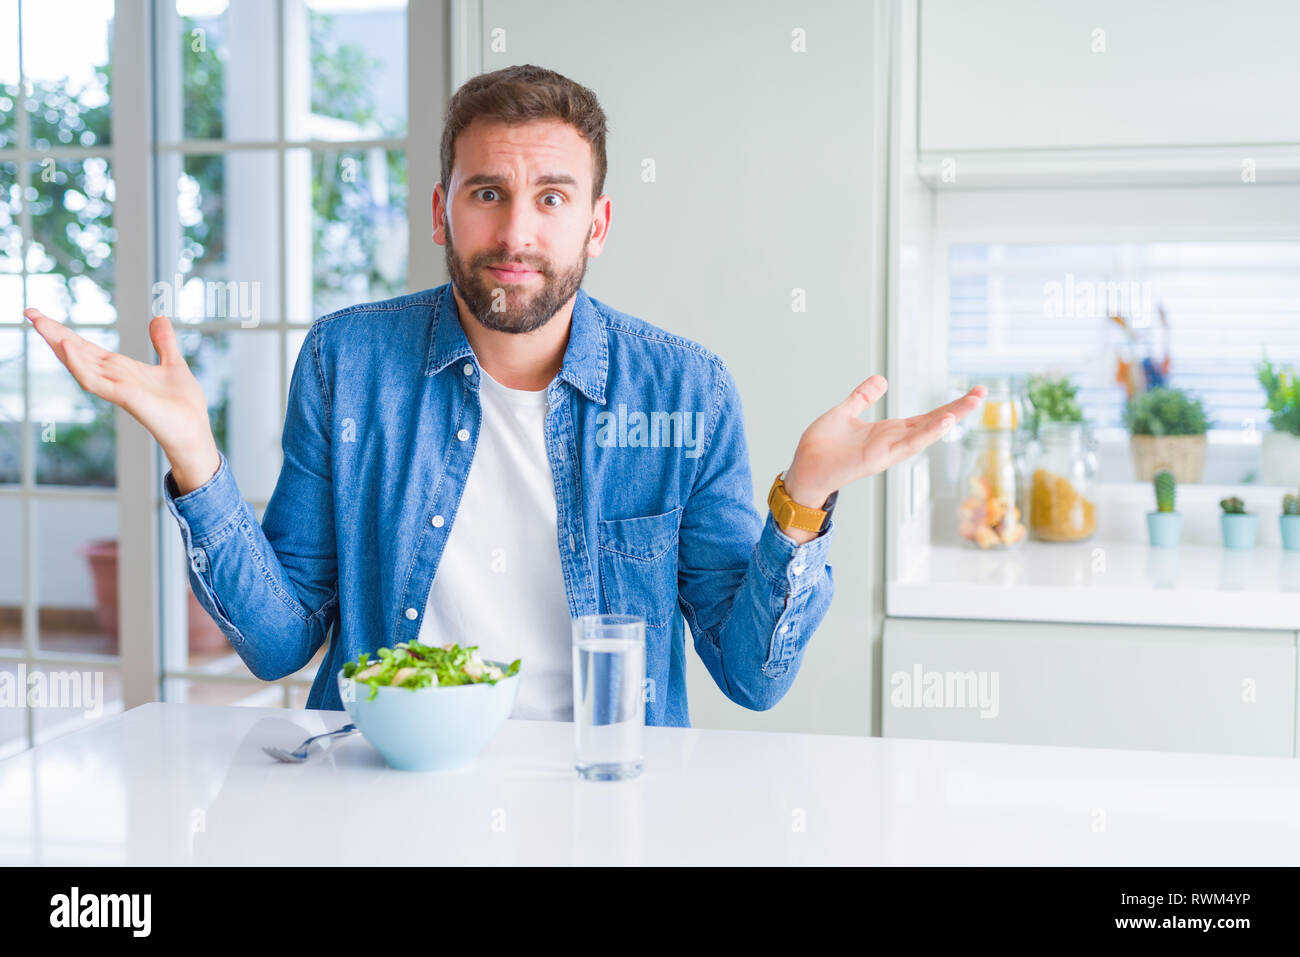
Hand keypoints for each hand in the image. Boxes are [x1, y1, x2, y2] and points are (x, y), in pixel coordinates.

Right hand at [23, 308, 219, 493]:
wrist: (195, 431)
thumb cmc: (184, 405)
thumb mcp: (174, 364)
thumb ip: (163, 342)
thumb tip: (159, 317)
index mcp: (122, 370)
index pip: (88, 348)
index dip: (67, 332)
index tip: (44, 315)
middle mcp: (115, 378)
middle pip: (78, 352)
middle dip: (54, 333)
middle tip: (29, 312)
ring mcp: (117, 388)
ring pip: (80, 364)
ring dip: (60, 344)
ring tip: (39, 323)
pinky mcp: (125, 397)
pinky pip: (95, 381)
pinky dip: (80, 364)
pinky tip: (67, 346)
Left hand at [782, 375, 986, 509]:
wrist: (802, 470)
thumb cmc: (821, 447)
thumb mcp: (844, 413)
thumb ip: (862, 397)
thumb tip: (881, 379)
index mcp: (887, 432)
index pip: (925, 417)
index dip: (948, 406)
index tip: (971, 394)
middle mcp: (892, 442)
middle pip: (932, 424)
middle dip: (957, 410)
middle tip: (983, 394)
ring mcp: (886, 452)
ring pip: (924, 435)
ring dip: (946, 421)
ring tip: (969, 405)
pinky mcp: (876, 460)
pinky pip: (905, 446)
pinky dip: (926, 435)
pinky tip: (943, 423)